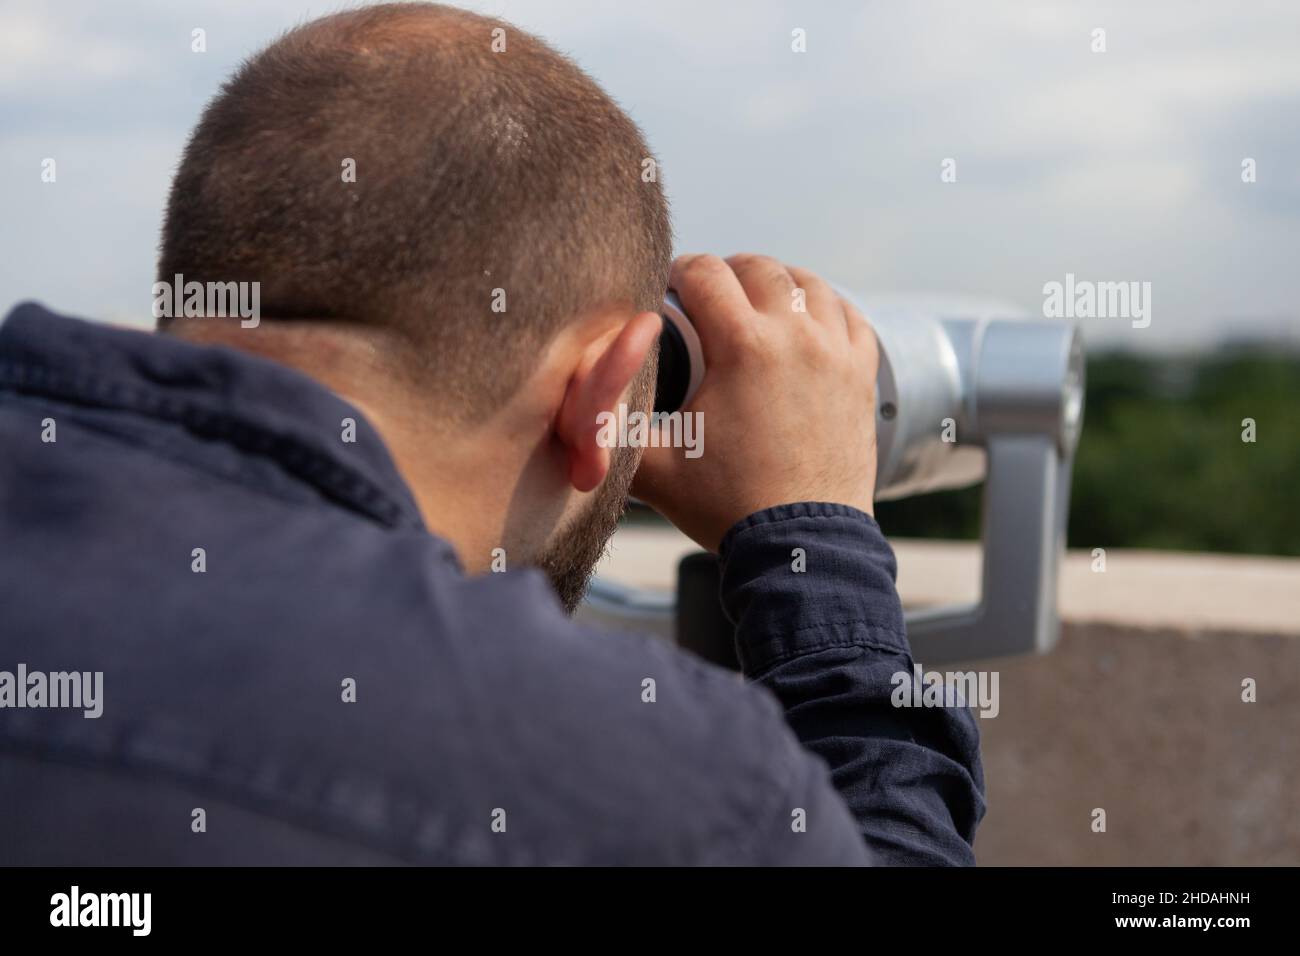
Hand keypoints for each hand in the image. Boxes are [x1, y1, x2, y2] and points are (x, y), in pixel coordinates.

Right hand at [632, 253, 880, 551]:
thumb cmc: (726, 505)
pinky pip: (850, 317)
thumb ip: (607, 424)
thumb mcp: (649, 464)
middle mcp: (796, 337)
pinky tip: (807, 319)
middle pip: (758, 268)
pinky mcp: (862, 377)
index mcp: (743, 346)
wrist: (800, 546)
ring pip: (809, 284)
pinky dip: (826, 307)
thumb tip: (575, 391)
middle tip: (705, 293)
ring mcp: (836, 354)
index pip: (704, 274)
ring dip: (777, 282)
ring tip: (754, 299)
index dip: (678, 270)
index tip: (667, 286)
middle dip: (726, 272)